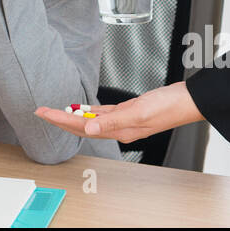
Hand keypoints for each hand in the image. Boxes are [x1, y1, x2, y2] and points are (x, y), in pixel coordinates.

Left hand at [32, 82, 203, 143]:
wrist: (188, 100)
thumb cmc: (168, 106)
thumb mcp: (139, 111)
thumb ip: (112, 120)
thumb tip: (88, 127)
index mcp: (119, 130)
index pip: (82, 126)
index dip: (60, 119)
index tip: (43, 112)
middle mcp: (119, 128)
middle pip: (82, 125)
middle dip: (60, 119)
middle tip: (40, 111)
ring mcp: (124, 121)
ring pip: (91, 120)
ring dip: (72, 115)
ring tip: (54, 111)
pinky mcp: (129, 112)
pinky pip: (103, 114)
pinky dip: (90, 111)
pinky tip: (82, 108)